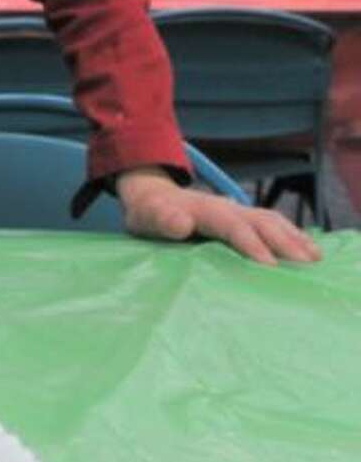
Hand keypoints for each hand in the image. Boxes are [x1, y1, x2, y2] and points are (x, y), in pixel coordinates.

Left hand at [115, 167, 320, 266]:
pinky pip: (272, 223)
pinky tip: (308, 250)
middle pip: (260, 221)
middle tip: (305, 266)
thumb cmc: (149, 213)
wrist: (151, 195)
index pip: (232, 225)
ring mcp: (237, 211)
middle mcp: (226, 207)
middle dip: (283, 241)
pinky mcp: (243, 218)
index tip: (269, 265)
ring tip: (314, 260)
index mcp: (204, 209)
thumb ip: (162, 219)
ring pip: (271, 220)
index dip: (250, 243)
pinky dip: (292, 235)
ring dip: (293, 237)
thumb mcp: (147, 216)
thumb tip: (181, 223)